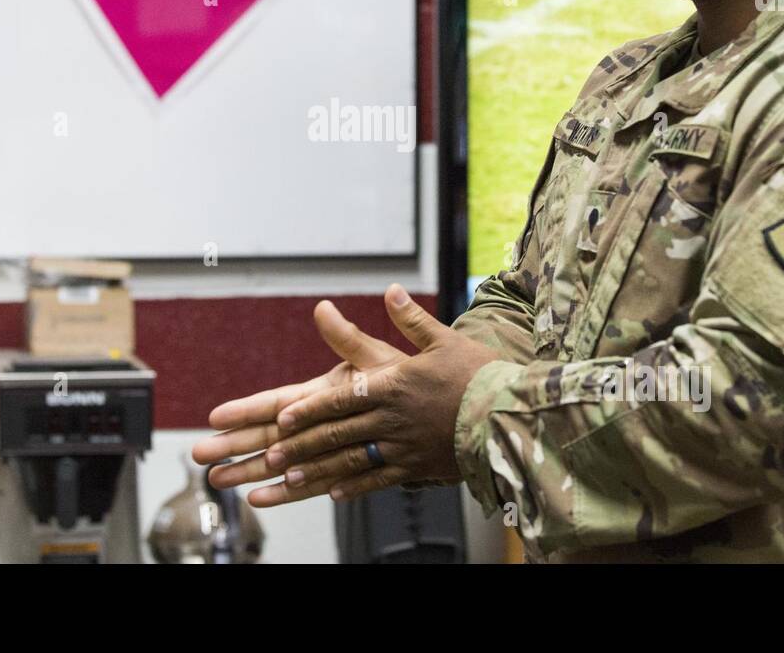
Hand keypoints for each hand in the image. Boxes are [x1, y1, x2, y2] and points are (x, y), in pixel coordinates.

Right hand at [191, 297, 407, 489]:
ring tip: (218, 480)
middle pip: (269, 436)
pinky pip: (311, 485)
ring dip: (249, 471)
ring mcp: (328, 446)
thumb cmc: (410, 382)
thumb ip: (347, 338)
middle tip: (199, 455)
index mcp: (323, 394)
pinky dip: (286, 493)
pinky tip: (261, 499)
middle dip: (233, 445)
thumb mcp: (377, 358)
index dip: (246, 410)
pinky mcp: (343, 469)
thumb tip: (322, 308)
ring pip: (282, 462)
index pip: (277, 403)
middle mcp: (320, 421)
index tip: (216, 416)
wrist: (438, 410)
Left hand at [209, 284, 500, 506]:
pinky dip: (355, 486)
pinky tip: (335, 492)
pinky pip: (380, 480)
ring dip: (318, 470)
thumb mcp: (443, 339)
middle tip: (271, 455)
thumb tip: (390, 290)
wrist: (513, 417)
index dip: (309, 411)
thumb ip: (410, 318)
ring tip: (290, 479)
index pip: (341, 399)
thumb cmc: (480, 375)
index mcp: (394, 385)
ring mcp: (404, 447)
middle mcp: (392, 419)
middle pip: (337, 433)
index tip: (282, 420)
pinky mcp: (420, 467)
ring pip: (352, 461)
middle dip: (302, 445)